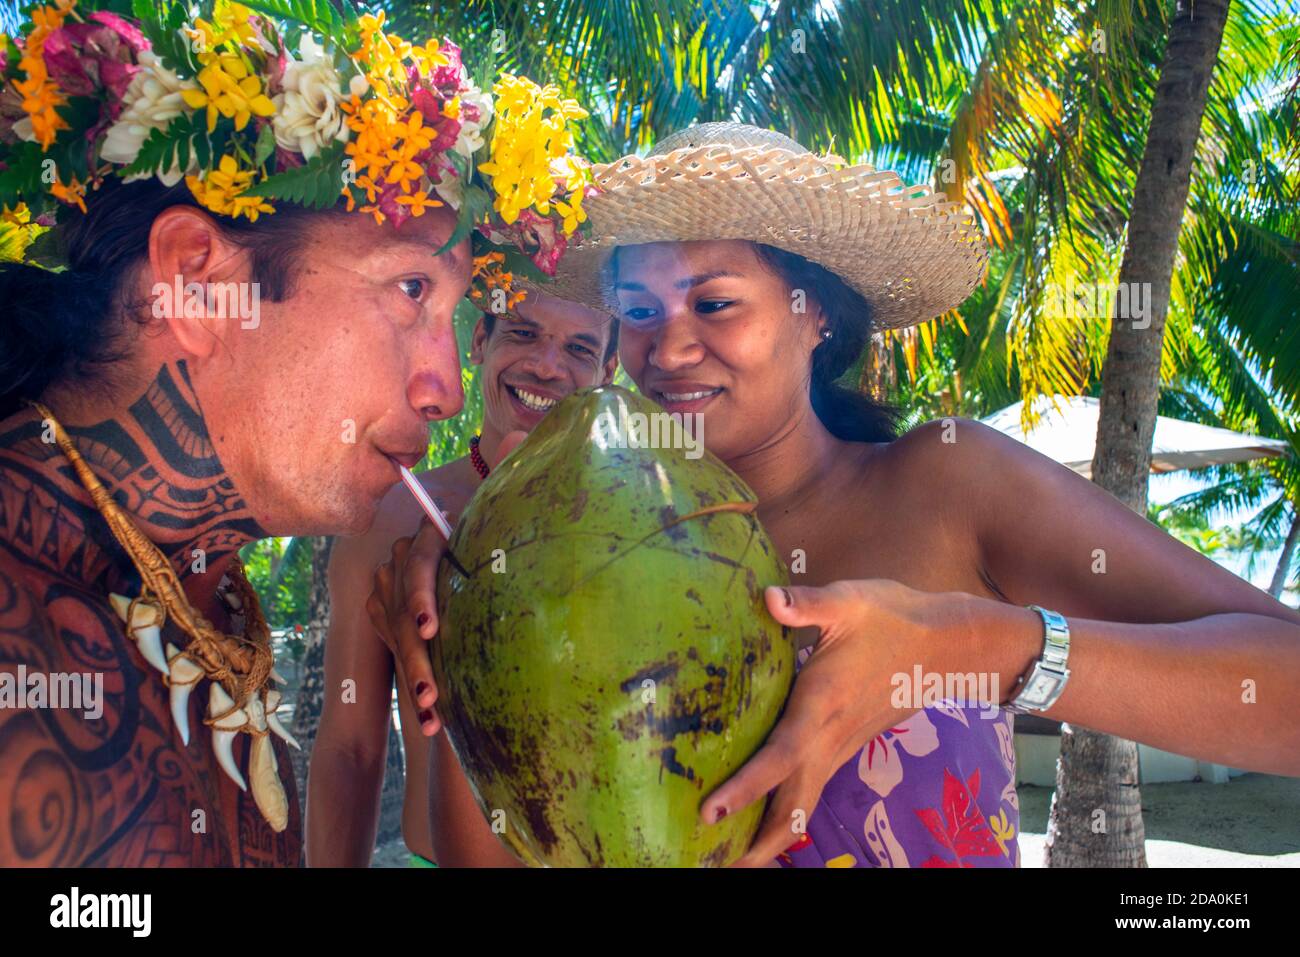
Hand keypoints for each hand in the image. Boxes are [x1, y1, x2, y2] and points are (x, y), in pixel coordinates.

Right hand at [365, 431, 528, 735]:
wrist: (494, 572)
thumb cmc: (513, 532)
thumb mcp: (515, 506)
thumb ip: (515, 469)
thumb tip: (522, 435)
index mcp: (436, 534)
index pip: (419, 561)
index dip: (420, 595)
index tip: (430, 629)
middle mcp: (409, 559)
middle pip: (401, 610)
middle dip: (415, 656)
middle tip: (434, 695)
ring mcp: (397, 590)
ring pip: (396, 638)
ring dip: (414, 679)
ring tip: (433, 717)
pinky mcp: (396, 619)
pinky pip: (398, 655)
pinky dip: (416, 686)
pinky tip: (433, 723)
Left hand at [699, 579, 1034, 866]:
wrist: (947, 644)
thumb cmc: (894, 618)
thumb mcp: (849, 601)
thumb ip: (807, 603)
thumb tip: (770, 597)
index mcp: (821, 708)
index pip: (778, 758)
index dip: (744, 788)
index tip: (710, 811)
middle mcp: (829, 739)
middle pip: (791, 807)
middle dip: (757, 844)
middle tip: (717, 865)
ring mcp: (840, 748)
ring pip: (803, 805)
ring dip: (771, 836)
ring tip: (736, 859)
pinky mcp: (845, 746)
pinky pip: (811, 792)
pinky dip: (787, 815)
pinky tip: (766, 819)